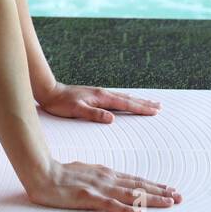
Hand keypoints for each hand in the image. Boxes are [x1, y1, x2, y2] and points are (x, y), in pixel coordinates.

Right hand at [25, 160, 181, 211]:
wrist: (42, 172)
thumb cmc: (60, 174)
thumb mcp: (85, 172)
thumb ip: (100, 177)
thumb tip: (113, 180)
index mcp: (106, 173)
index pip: (135, 180)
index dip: (154, 185)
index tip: (170, 189)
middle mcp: (107, 178)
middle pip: (138, 186)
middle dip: (160, 192)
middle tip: (179, 197)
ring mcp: (99, 187)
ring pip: (131, 194)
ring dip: (151, 199)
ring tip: (169, 203)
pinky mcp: (88, 197)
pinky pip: (111, 205)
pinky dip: (127, 209)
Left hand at [35, 83, 161, 121]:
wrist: (50, 92)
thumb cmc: (61, 103)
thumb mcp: (76, 110)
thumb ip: (94, 114)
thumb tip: (112, 118)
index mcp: (102, 97)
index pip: (126, 103)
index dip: (141, 108)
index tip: (155, 111)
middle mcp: (103, 93)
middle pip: (129, 98)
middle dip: (144, 103)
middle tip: (160, 106)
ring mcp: (100, 94)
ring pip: (124, 97)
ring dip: (138, 100)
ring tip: (150, 103)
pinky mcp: (95, 96)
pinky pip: (117, 98)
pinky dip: (127, 100)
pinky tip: (127, 101)